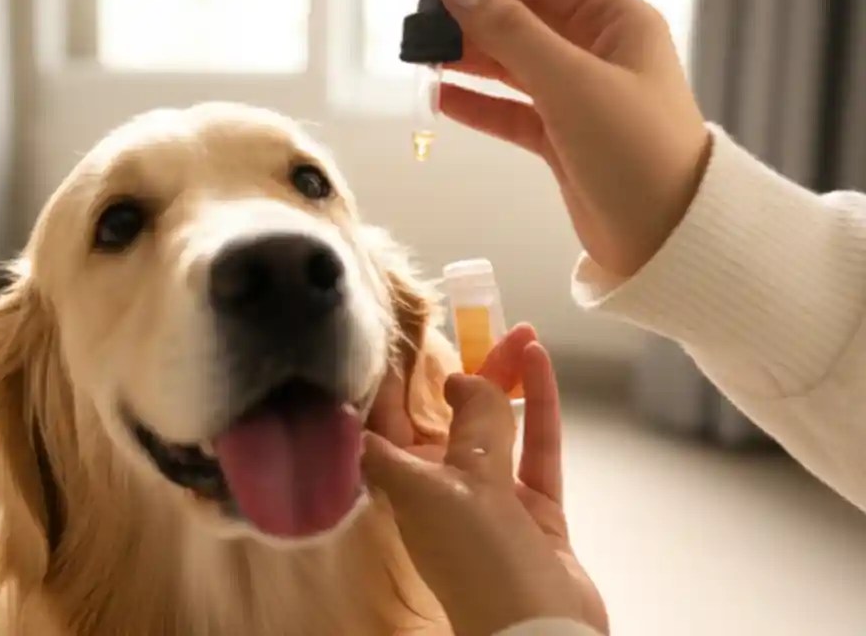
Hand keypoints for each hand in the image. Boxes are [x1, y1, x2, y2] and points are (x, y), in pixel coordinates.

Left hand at [364, 325, 607, 634]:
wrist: (540, 633)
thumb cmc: (480, 564)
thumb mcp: (465, 483)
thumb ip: (472, 423)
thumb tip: (466, 378)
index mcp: (403, 485)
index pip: (385, 419)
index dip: (389, 376)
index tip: (396, 330)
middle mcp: (441, 490)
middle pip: (447, 417)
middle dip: (463, 369)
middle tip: (479, 320)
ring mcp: (491, 500)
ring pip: (495, 427)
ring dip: (505, 381)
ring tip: (521, 332)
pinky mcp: (534, 512)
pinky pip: (535, 448)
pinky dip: (538, 408)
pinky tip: (539, 366)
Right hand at [411, 0, 711, 276]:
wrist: (669, 242)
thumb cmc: (636, 153)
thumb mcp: (571, 84)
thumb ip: (510, 31)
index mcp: (618, 20)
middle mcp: (600, 50)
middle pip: (522, 14)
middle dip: (468, 14)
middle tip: (415, 21)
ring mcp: (580, 95)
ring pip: (511, 61)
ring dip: (466, 56)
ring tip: (419, 56)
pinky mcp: (563, 137)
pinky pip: (510, 108)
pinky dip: (476, 102)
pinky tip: (440, 98)